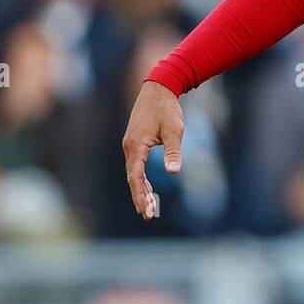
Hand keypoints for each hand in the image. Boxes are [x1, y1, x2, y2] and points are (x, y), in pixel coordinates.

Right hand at [121, 80, 183, 219]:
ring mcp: (131, 144)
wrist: (159, 88)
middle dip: (140, 197)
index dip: (140, 195)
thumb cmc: (167, 109)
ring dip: (141, 189)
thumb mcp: (174, 130)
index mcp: (136, 146)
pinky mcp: (135, 142)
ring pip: (134, 172)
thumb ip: (173, 151)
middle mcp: (129, 147)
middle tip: (149, 215)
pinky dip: (141, 178)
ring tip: (150, 207)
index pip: (135, 177)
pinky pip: (136, 165)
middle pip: (133, 178)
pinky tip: (148, 188)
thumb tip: (173, 172)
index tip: (145, 211)